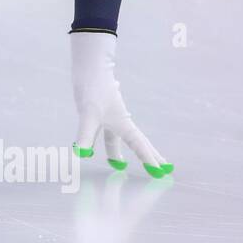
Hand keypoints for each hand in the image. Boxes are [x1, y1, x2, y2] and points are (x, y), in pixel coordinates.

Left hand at [69, 31, 172, 177]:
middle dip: (148, 156)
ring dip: (124, 152)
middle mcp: (120, 121)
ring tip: (122, 166)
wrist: (91, 68)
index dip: (150, 160)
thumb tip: (80, 155)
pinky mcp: (100, 112)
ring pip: (121, 140)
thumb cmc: (93, 90)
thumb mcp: (88, 115)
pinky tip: (108, 138)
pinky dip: (109, 142)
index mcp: (123, 124)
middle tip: (162, 168)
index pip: (139, 146)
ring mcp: (110, 117)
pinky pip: (108, 133)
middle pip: (138, 143)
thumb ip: (85, 136)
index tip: (161, 173)